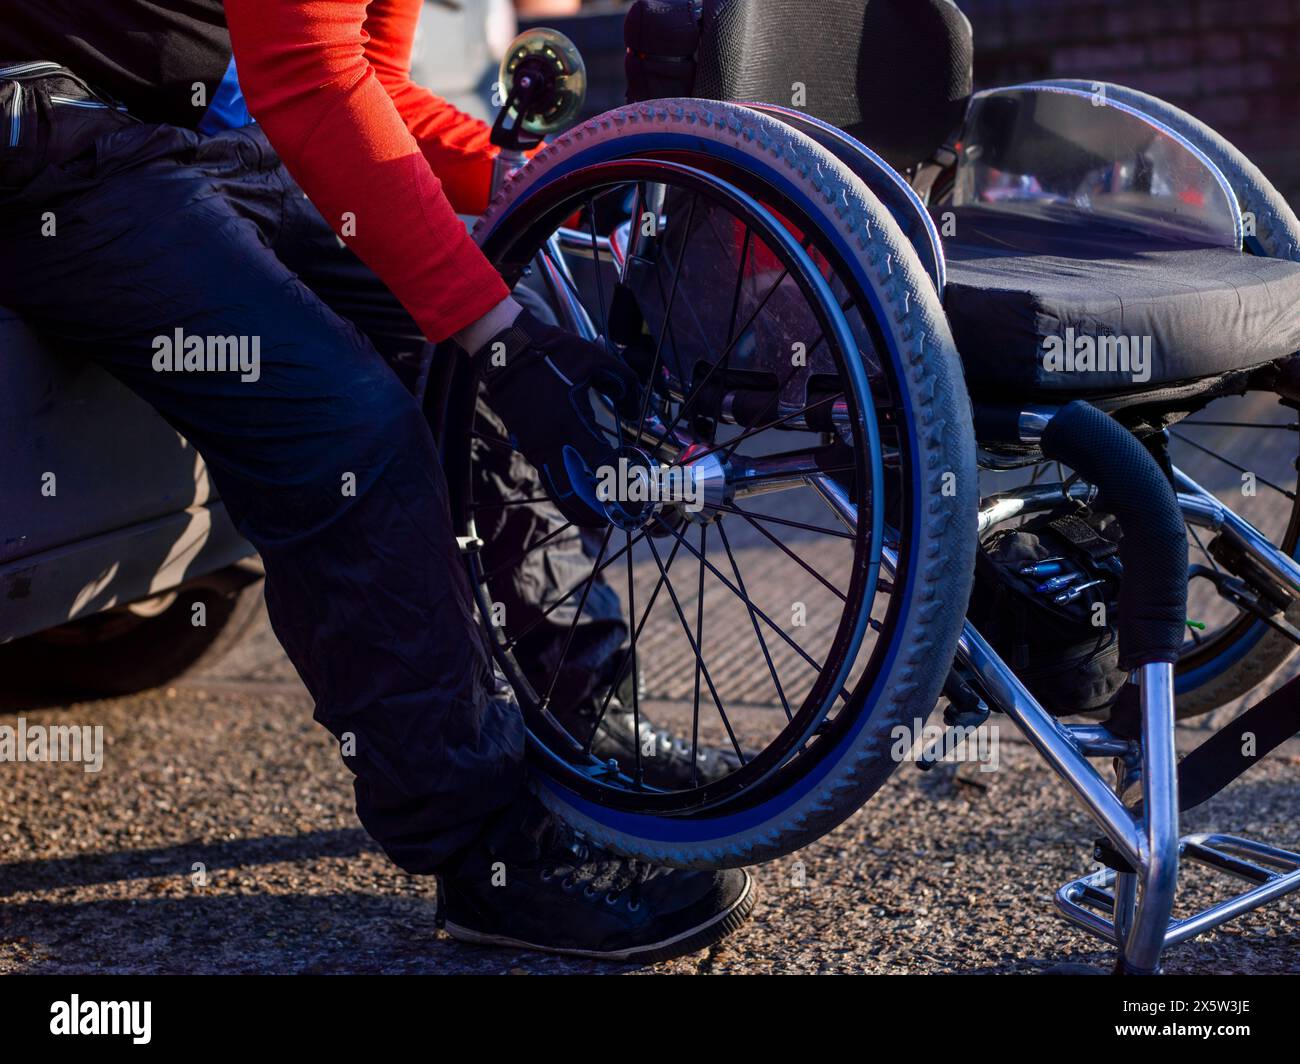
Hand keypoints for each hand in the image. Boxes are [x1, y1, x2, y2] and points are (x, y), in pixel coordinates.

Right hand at [480, 311, 641, 527]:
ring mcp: (536, 447)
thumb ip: (625, 384)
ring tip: (599, 517)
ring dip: (579, 506)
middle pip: (574, 490)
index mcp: (569, 421)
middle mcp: (550, 441)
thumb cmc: (552, 352)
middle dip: (597, 509)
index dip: (620, 483)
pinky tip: (580, 496)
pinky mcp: (528, 447)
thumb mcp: (596, 359)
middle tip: (618, 517)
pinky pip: (548, 477)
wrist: (506, 351)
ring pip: (558, 490)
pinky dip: (565, 492)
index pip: (600, 463)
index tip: (636, 494)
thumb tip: (634, 411)